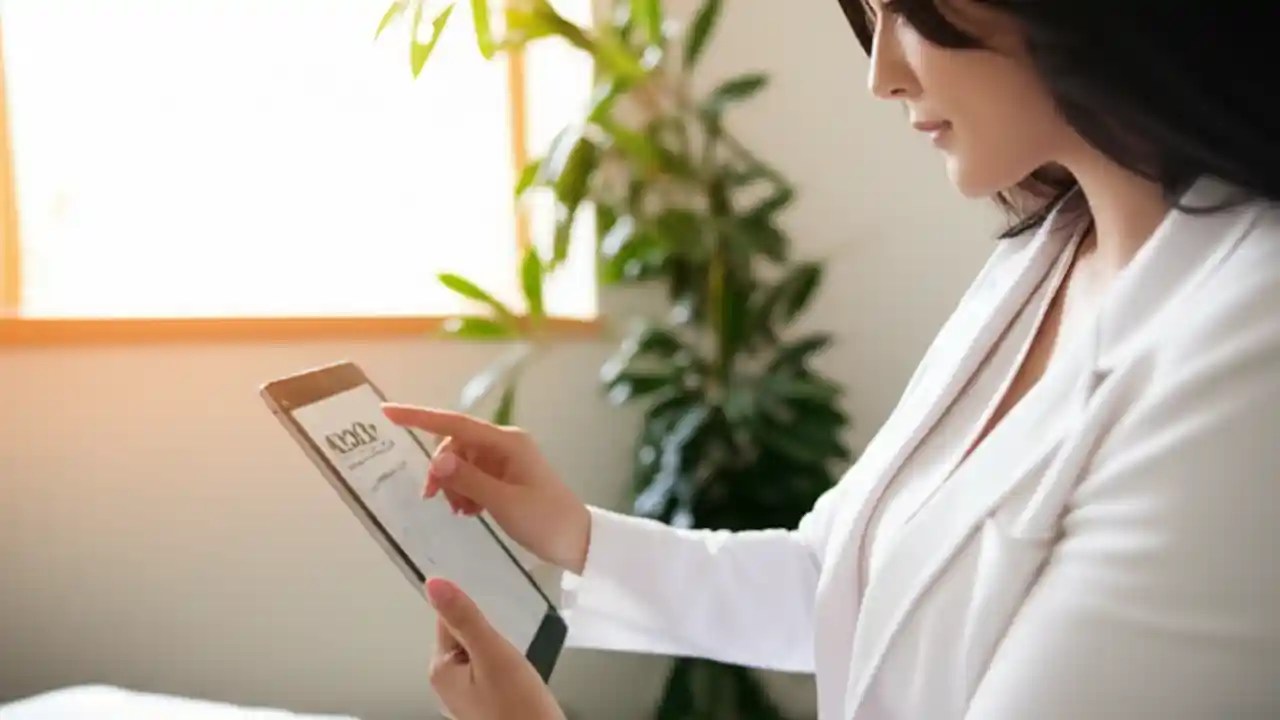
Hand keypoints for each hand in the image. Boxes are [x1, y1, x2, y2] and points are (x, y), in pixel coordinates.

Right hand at [381, 404, 591, 574]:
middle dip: (441, 471)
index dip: (419, 417)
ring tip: (464, 512)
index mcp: (507, 442)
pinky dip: (465, 492)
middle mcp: (505, 444)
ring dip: (454, 486)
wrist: (577, 541)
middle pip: (454, 446)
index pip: (455, 424)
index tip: (387, 413)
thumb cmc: (545, 520)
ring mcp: (505, 460)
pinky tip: (471, 512)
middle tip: (434, 500)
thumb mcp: (503, 503)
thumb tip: (435, 461)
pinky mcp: (505, 476)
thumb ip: (468, 480)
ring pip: (460, 463)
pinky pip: (471, 476)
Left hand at [425, 577, 564, 719]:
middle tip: (508, 656)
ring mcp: (465, 697)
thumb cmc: (519, 707)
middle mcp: (445, 685)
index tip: (495, 630)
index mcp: (440, 669)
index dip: (477, 618)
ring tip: (514, 670)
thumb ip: (465, 616)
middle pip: (466, 637)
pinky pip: (490, 674)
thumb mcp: (493, 653)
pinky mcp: (484, 705)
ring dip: (499, 655)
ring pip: (480, 655)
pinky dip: (505, 672)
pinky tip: (517, 683)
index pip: (449, 620)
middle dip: (490, 637)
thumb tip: (434, 583)